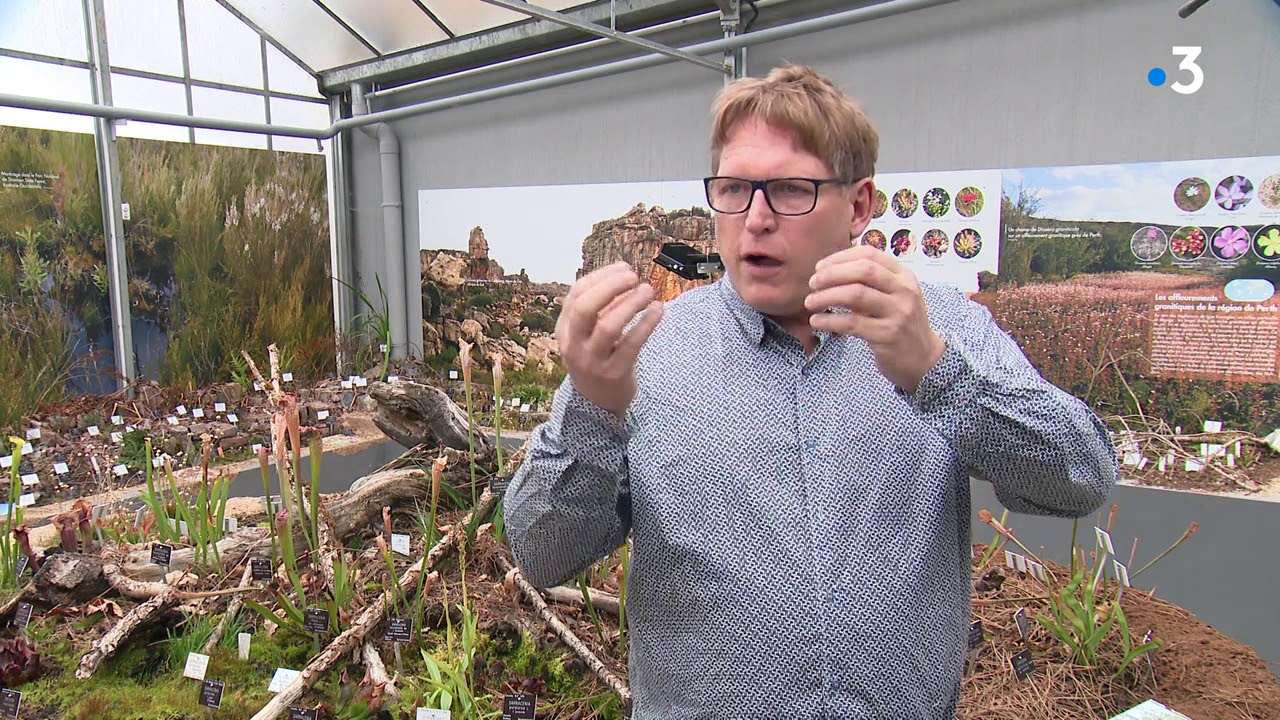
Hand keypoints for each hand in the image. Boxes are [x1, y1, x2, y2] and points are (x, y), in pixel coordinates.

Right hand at [555, 261, 663, 416]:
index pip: (577, 294)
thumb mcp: (588, 333)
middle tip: (633, 276)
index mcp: (565, 329)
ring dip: (630, 304)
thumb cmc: (596, 357)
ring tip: (648, 291)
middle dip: (610, 287)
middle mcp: (574, 344)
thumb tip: (622, 274)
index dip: (601, 277)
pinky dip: (646, 324)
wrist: (596, 402)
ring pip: (608, 326)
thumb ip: (600, 307)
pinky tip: (658, 310)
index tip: (624, 267)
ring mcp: (592, 361)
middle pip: (584, 308)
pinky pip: (631, 345)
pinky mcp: (614, 374)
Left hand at [804, 245, 944, 392]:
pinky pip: (852, 323)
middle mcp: (904, 290)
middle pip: (863, 270)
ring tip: (810, 303)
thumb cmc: (900, 323)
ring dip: (826, 297)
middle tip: (812, 283)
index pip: (869, 254)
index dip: (840, 258)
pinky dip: (829, 321)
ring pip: (855, 294)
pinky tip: (817, 321)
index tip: (820, 267)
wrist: (924, 358)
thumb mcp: (893, 295)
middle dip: (831, 274)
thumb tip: (832, 267)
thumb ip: (870, 281)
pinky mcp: (888, 335)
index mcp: (903, 275)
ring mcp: (898, 312)